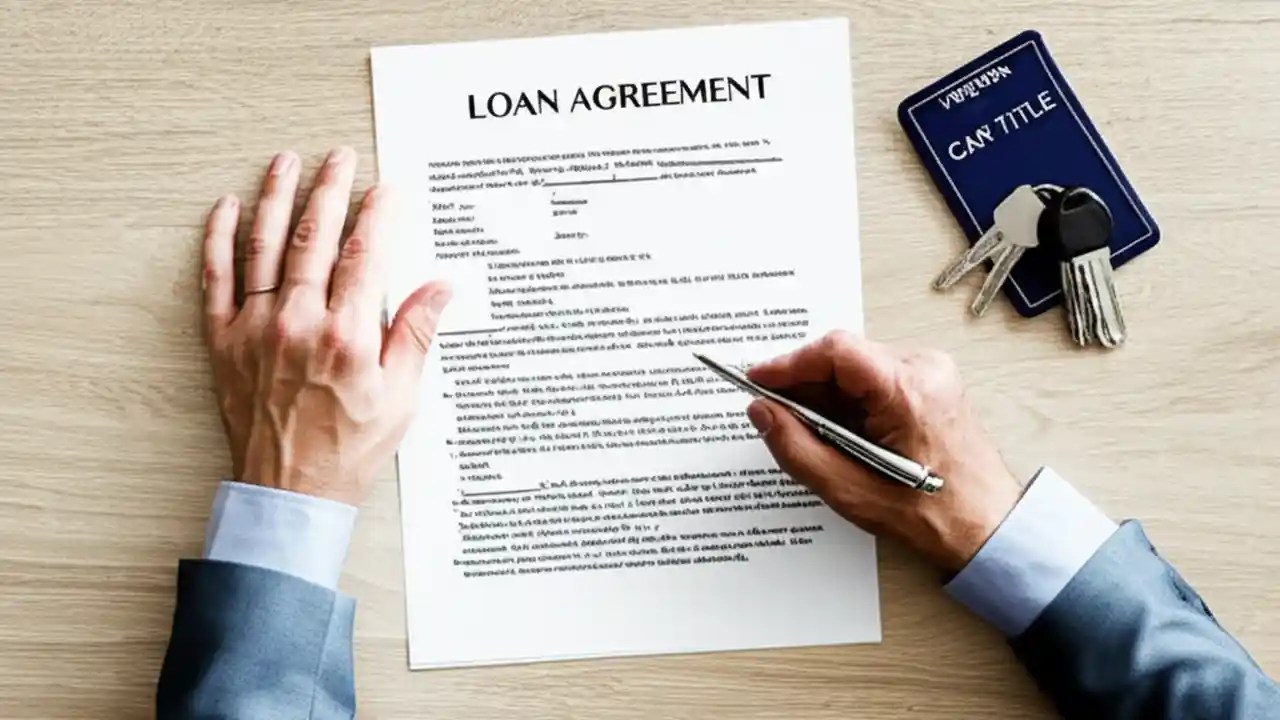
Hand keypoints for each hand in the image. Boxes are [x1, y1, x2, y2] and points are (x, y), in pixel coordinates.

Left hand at [201, 148, 450, 504]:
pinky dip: (219, 240)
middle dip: (330, 190)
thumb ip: (416, 336)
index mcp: (347, 337)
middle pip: (315, 238)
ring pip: (265, 246)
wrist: (289, 492)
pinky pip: (217, 280)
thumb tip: (440, 288)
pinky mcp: (224, 342)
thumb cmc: (349, 449)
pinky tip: (228, 208)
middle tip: (338, 157)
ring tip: (286, 162)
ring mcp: (256, 329)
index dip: (377, 214)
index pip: (365, 256)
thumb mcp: (401, 398)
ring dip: (277, 198)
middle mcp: (298, 323)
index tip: (386, 189)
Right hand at [745, 331, 1021, 571]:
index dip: (789, 363)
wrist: (988, 527)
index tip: (758, 380)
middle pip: (843, 357)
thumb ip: (797, 448)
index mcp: (907, 391)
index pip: (835, 351)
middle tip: (776, 415)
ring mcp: (932, 374)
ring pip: (856, 367)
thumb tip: (762, 412)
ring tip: (812, 433)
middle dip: (804, 383)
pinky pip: (874, 377)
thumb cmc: (933, 516)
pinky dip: (848, 399)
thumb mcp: (850, 491)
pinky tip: (840, 432)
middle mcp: (924, 370)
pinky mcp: (931, 383)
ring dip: (826, 394)